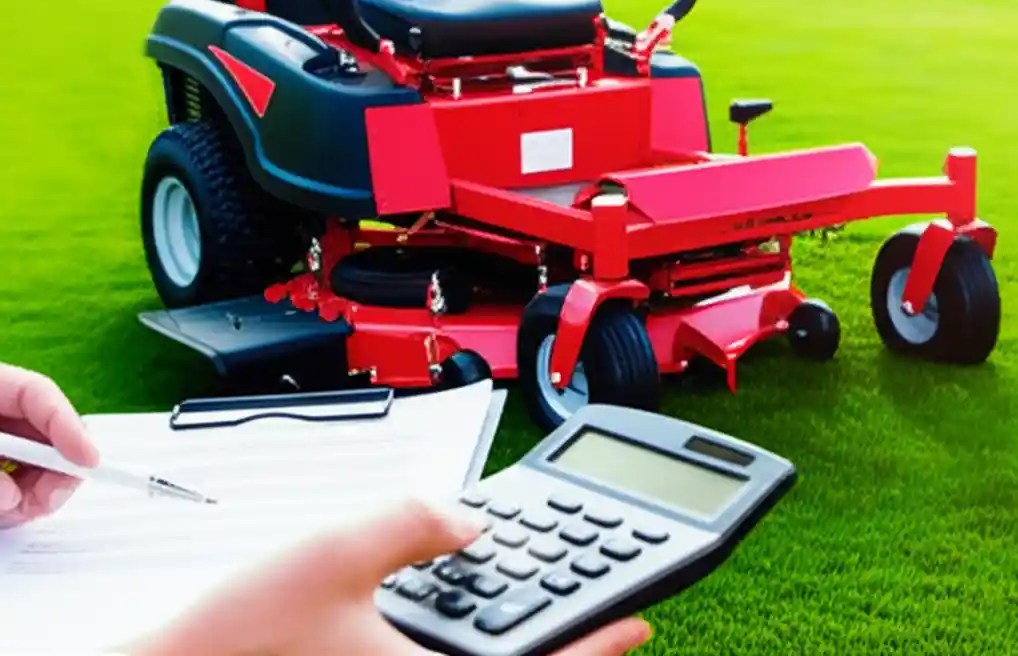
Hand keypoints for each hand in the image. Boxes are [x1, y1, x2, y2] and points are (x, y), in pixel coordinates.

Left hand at [0, 363, 99, 528]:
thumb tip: (9, 495)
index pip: (38, 394)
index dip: (68, 425)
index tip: (87, 461)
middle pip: (44, 434)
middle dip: (52, 471)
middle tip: (48, 499)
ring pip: (35, 466)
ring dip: (33, 494)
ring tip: (10, 510)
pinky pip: (18, 485)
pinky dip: (19, 502)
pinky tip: (7, 510)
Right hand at [126, 498, 652, 655]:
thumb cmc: (236, 641)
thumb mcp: (334, 556)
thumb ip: (414, 524)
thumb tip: (469, 519)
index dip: (597, 646)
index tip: (636, 623)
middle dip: (561, 647)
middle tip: (598, 613)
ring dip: (513, 643)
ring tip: (535, 602)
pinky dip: (463, 643)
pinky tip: (453, 608)